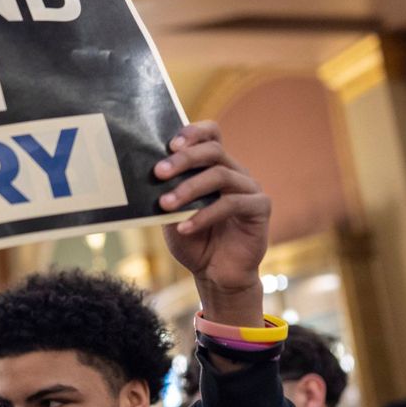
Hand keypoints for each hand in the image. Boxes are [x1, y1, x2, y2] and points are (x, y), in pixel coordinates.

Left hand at [157, 121, 267, 325]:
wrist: (215, 273)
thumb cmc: (192, 240)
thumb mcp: (171, 215)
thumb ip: (165, 193)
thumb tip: (145, 175)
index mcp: (215, 166)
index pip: (212, 135)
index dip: (194, 132)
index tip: (170, 143)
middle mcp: (235, 172)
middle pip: (214, 151)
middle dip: (184, 159)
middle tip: (159, 172)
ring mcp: (250, 188)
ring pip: (221, 175)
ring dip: (189, 188)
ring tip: (165, 205)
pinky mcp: (260, 208)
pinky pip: (232, 204)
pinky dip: (204, 215)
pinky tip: (184, 227)